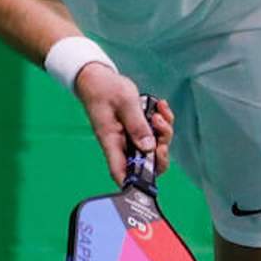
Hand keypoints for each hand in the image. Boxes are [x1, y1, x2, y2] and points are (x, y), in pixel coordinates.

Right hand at [72, 62, 173, 182]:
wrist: (98, 78)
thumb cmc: (105, 89)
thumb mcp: (125, 102)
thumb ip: (137, 124)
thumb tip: (149, 146)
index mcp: (111, 141)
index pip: (121, 172)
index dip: (135, 183)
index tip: (150, 177)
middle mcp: (121, 144)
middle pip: (145, 164)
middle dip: (160, 153)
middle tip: (162, 134)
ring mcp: (130, 137)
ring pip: (153, 147)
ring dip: (163, 132)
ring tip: (159, 112)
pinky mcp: (137, 129)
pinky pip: (155, 133)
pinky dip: (162, 122)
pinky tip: (160, 107)